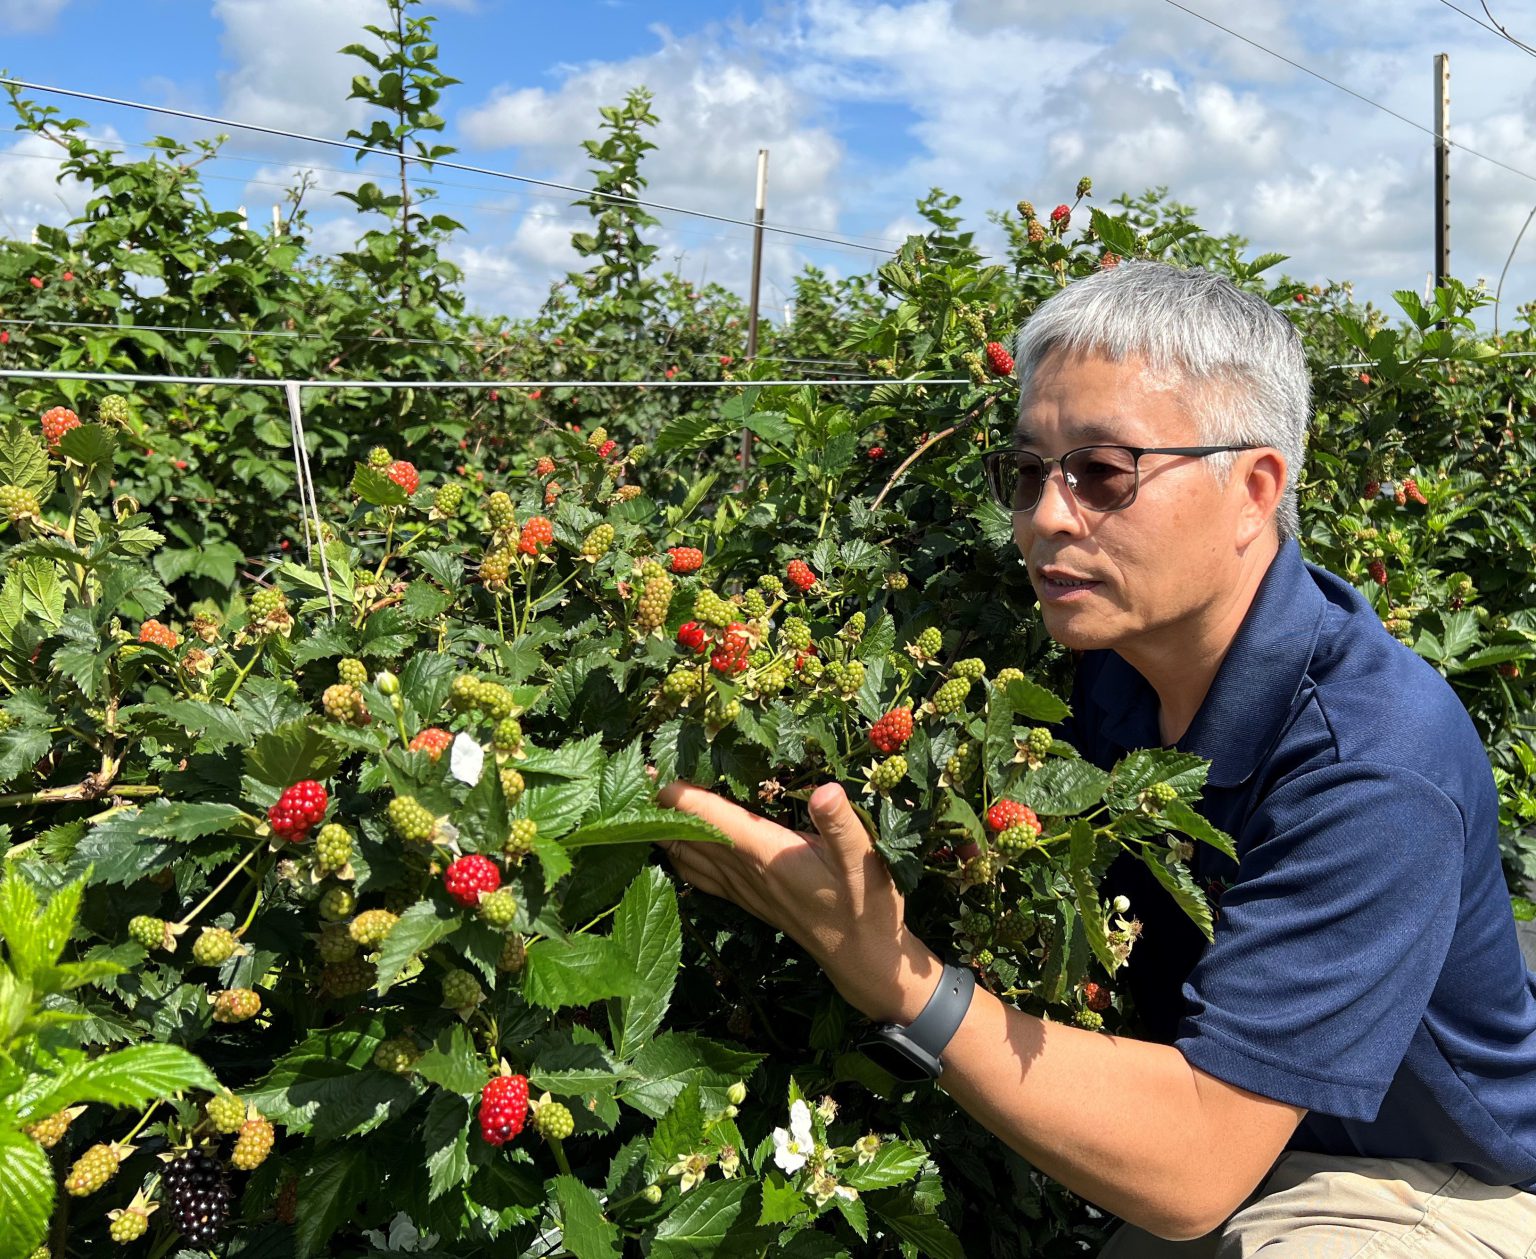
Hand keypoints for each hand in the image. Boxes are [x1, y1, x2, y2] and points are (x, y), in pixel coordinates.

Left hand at [656, 780, 938, 1022]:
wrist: (863, 958)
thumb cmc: (867, 905)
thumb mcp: (866, 860)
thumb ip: (840, 825)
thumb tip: (825, 790)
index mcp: (768, 855)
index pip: (712, 820)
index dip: (680, 796)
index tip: (653, 771)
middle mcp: (745, 872)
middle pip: (687, 836)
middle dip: (658, 808)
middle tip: (633, 775)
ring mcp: (741, 888)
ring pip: (686, 857)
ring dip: (662, 831)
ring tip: (639, 803)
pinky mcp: (745, 898)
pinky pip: (698, 874)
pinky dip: (677, 855)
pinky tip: (667, 844)